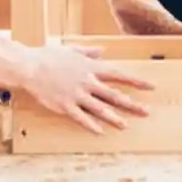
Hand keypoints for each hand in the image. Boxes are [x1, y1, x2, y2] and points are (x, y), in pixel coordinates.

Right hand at [18, 46, 153, 133]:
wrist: (30, 67)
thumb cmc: (49, 56)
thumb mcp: (71, 50)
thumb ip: (89, 52)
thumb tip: (101, 51)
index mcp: (90, 68)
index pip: (119, 75)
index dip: (136, 81)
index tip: (151, 87)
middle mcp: (87, 82)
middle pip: (114, 95)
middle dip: (132, 104)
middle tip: (146, 112)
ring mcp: (77, 95)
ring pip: (100, 108)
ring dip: (114, 118)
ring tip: (126, 125)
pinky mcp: (65, 106)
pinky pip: (81, 117)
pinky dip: (91, 125)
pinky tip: (100, 132)